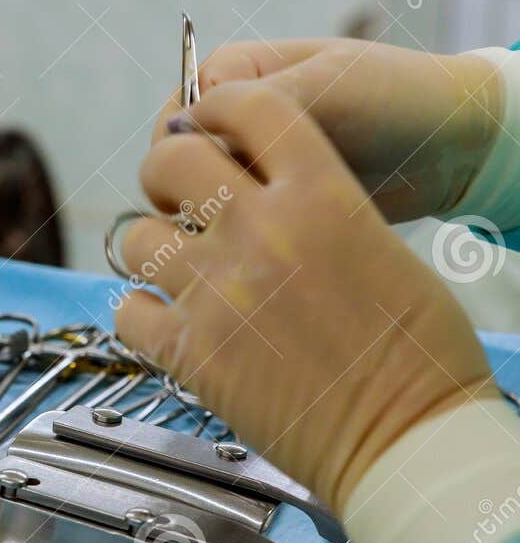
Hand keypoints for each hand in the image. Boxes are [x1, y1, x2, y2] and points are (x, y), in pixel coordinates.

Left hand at [118, 82, 496, 512]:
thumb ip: (316, 204)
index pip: (246, 106)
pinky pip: (128, 310)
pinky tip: (166, 320)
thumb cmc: (414, 351)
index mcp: (321, 194)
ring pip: (137, 236)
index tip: (207, 122)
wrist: (407, 436)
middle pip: (171, 159)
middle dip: (166, 171)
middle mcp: (260, 233)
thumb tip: (263, 191)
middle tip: (175, 197)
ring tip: (177, 268)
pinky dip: (140, 313)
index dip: (217, 108)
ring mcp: (217, 292)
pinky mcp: (190, 353)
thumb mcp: (382, 246)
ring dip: (152, 247)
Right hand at [150, 39, 502, 223]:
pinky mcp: (258, 202)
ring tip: (259, 224)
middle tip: (244, 205)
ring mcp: (242, 162)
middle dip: (198, 187)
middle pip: (172, 162)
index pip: (174, 117)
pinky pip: (221, 223)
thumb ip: (249, 106)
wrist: (450, 146)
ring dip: (214, 216)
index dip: (184, 150)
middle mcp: (228, 117)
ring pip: (192, 198)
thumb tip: (177, 134)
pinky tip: (260, 242)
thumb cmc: (393, 99)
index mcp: (234, 72)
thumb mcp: (326, 89)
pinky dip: (230, 235)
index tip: (224, 172)